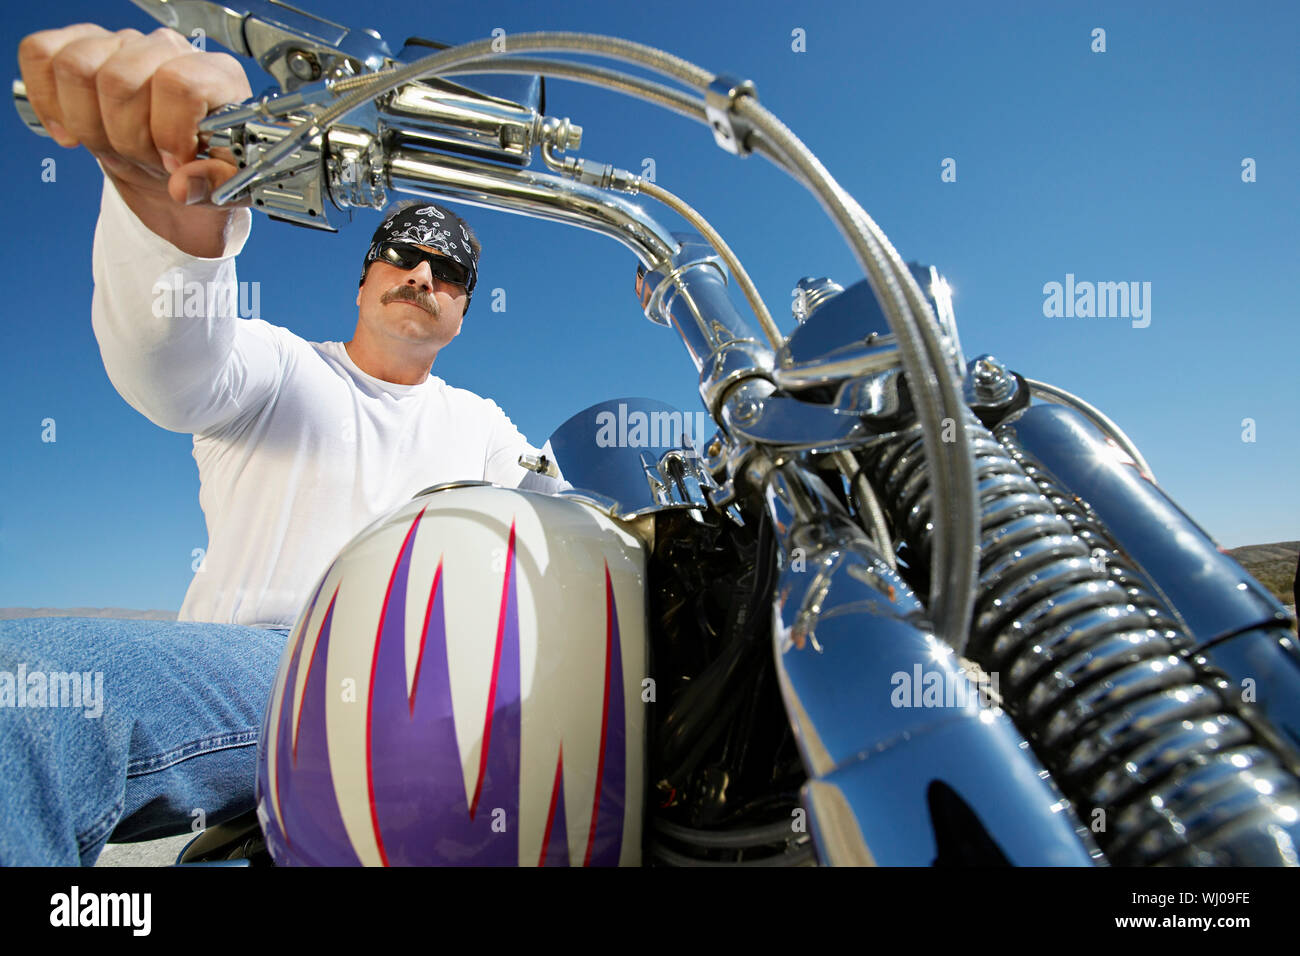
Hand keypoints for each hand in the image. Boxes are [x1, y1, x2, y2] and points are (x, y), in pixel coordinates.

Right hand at [18, 23, 252, 254]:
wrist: (176, 166)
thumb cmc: (203, 167)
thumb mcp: (226, 188)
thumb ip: (215, 187)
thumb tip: (183, 185)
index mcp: (215, 75)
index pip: (177, 83)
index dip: (169, 131)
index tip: (173, 163)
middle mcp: (168, 49)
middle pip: (119, 79)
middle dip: (126, 137)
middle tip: (143, 159)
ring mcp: (121, 43)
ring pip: (76, 67)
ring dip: (89, 123)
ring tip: (114, 145)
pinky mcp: (80, 47)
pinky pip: (42, 55)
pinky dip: (49, 100)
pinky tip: (72, 130)